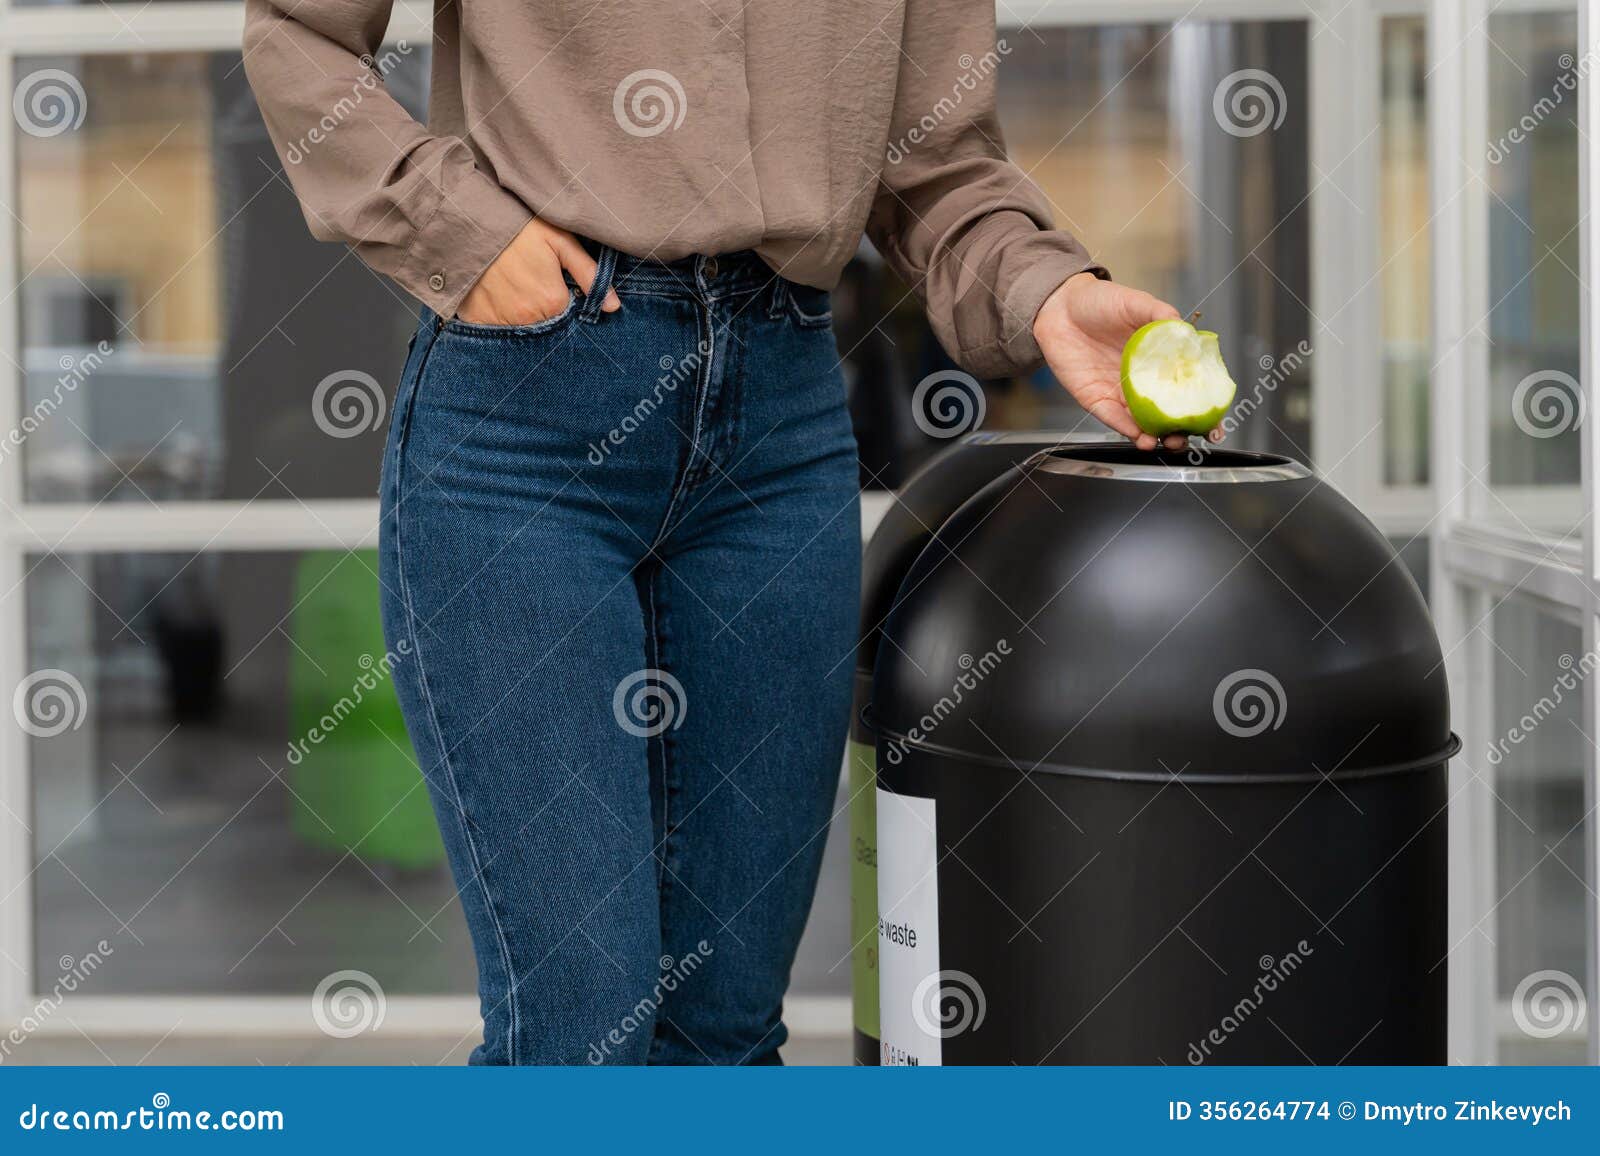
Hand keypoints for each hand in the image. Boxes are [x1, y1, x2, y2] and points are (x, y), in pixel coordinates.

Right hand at [457, 218, 620, 324]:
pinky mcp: (476, 320)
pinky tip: (495, 295)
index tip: (555, 284)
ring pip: (520, 328)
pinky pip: (492, 329)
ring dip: (521, 315)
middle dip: (545, 311)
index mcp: (552, 301)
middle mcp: (528, 318)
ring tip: (513, 285)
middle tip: (532, 282)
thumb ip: (589, 274)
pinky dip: (496, 317)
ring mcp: (500, 322)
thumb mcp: (560, 241)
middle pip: (546, 326)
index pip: (570, 317)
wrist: (469, 219)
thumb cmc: (519, 227)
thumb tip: (614, 306)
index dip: (566, 301)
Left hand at [1033, 272, 1225, 451]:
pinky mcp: (1096, 398)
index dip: (1204, 408)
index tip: (1217, 423)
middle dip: (1181, 432)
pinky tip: (1140, 436)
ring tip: (1166, 441)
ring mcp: (1120, 392)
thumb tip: (1188, 334)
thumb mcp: (1137, 303)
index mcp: (1159, 361)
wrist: (1059, 306)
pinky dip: (1128, 429)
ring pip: (1142, 423)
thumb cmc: (1099, 302)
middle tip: (1189, 437)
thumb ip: (1163, 316)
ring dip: (1156, 437)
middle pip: (1167, 414)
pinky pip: (1114, 419)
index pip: (1187, 389)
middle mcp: (1142, 381)